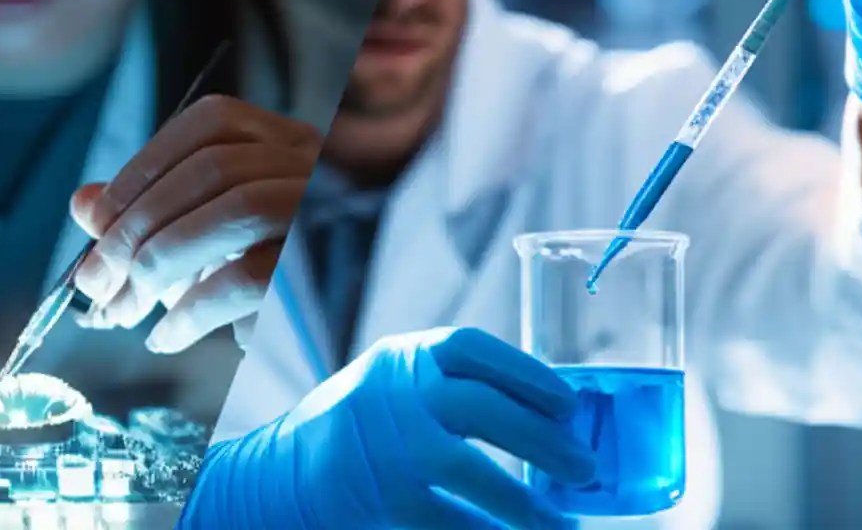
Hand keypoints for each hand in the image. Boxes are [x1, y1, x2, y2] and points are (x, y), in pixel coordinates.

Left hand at [70, 95, 318, 352]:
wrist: (324, 344)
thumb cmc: (257, 285)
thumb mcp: (195, 243)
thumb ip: (142, 216)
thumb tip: (82, 203)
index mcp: (286, 143)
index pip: (211, 124)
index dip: (144, 166)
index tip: (97, 222)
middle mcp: (314, 167)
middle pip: (213, 168)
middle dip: (136, 226)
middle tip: (94, 283)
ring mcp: (326, 214)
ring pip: (235, 210)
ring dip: (159, 262)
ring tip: (125, 310)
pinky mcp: (324, 272)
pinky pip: (248, 278)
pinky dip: (191, 313)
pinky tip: (165, 339)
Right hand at [181, 328, 594, 529]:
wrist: (276, 480)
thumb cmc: (353, 431)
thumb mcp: (391, 387)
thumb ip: (446, 388)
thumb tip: (544, 415)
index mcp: (401, 359)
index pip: (472, 349)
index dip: (528, 373)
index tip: (568, 401)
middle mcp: (392, 395)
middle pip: (483, 407)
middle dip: (544, 438)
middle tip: (584, 467)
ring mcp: (385, 449)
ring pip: (472, 472)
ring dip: (525, 502)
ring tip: (561, 521)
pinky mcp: (381, 501)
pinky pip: (450, 521)